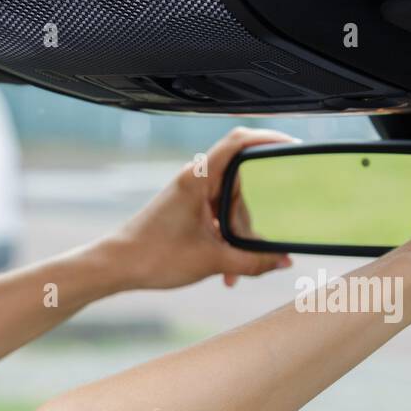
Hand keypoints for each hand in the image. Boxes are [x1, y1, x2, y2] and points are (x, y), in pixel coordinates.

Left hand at [91, 127, 298, 291]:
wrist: (115, 267)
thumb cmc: (151, 256)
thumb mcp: (212, 261)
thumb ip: (252, 261)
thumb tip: (283, 262)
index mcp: (198, 178)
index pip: (240, 142)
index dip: (270, 139)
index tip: (294, 148)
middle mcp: (194, 180)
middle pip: (242, 186)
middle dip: (253, 221)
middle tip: (260, 248)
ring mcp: (190, 196)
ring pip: (230, 208)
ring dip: (238, 239)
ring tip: (234, 272)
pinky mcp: (186, 212)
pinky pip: (217, 220)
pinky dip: (225, 242)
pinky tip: (226, 271)